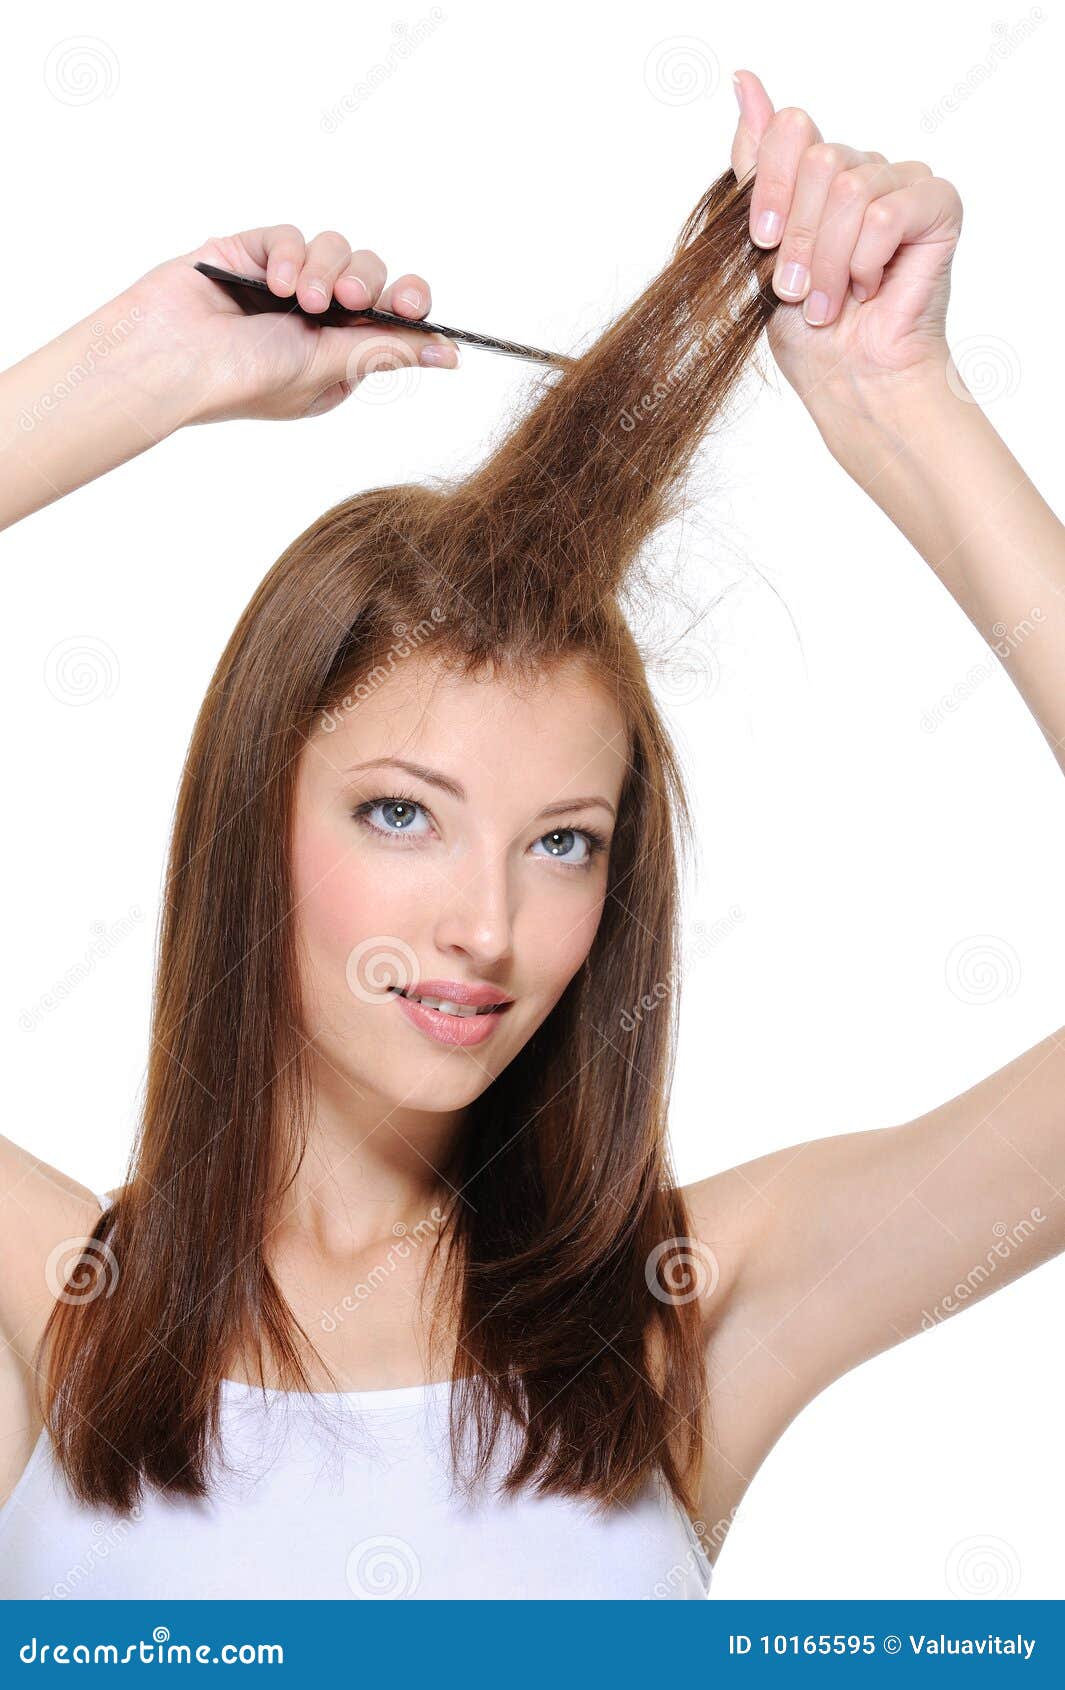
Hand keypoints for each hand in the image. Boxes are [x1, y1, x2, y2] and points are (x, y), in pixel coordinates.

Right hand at [126, 225, 459, 425]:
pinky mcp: (251, 253)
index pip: (392, 320)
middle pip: (370, 277)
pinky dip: (289, 252)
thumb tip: (448, 354)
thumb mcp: (325, 368)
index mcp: (337, 358)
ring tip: (300, 299)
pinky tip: (274, 281)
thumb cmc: (241, 380)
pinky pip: (289, 234)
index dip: (407, 303)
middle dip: (366, 284)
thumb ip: (385, 350)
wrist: (168, 360)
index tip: (410, 304)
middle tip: (349, 302)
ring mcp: (283, 284)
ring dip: (324, 269)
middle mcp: (314, 320)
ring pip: (335, 249)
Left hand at [731, 70, 962, 408]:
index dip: (769, 186)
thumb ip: (754, 170)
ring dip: (830, 260)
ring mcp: (900, 183)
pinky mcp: (937, 206)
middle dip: (799, 237)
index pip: (789, 129)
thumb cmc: (808, 329)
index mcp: (816, 174)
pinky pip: (888, 212)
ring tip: (829, 304)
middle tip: (797, 290)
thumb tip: (745, 84)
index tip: (762, 241)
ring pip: (852, 188)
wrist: (849, 379)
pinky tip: (871, 287)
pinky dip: (867, 260)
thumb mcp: (760, 248)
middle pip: (819, 159)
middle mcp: (860, 169)